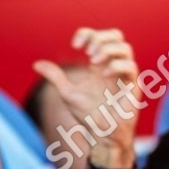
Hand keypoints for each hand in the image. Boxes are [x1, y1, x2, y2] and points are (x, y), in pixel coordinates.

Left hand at [32, 27, 139, 148]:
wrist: (101, 134)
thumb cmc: (88, 115)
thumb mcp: (67, 92)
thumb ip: (55, 76)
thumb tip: (36, 64)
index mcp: (100, 65)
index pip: (98, 37)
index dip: (87, 34)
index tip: (74, 44)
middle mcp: (114, 66)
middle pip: (116, 36)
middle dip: (101, 38)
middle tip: (87, 52)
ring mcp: (124, 75)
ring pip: (125, 48)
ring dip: (108, 49)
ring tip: (93, 61)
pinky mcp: (132, 86)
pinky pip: (130, 67)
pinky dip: (117, 65)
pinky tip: (103, 73)